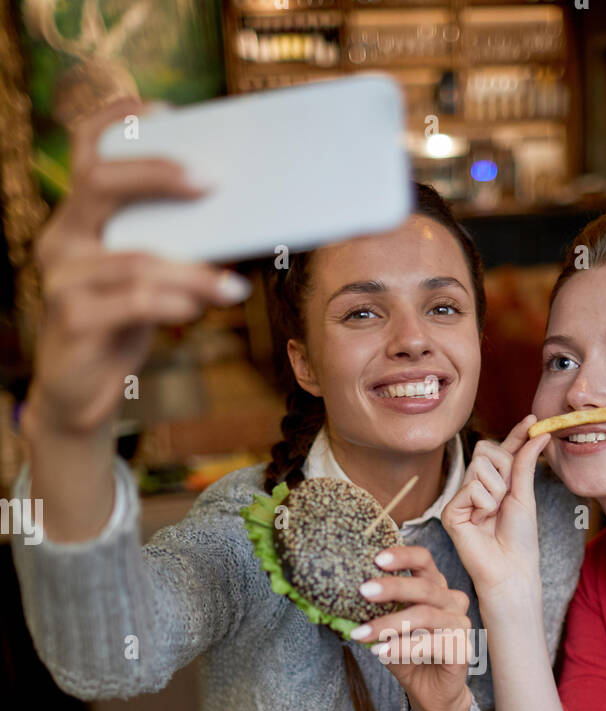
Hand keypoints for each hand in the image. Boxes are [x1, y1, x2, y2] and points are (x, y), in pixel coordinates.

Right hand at [25, 94, 250, 438]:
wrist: (80, 394)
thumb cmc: (119, 327)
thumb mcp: (143, 280)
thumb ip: (169, 248)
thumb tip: (233, 218)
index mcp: (77, 219)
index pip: (86, 151)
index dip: (118, 120)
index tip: (166, 109)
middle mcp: (60, 239)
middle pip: (100, 183)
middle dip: (158, 175)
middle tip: (212, 183)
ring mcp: (60, 279)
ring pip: (134, 258)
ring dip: (192, 271)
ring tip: (233, 286)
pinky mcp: (71, 320)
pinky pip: (133, 302)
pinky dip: (175, 301)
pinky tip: (201, 305)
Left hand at [349, 545, 474, 710]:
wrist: (431, 694)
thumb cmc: (410, 656)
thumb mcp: (388, 630)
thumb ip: (376, 612)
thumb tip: (344, 598)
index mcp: (436, 588)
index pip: (424, 560)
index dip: (403, 555)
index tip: (376, 559)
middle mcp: (452, 601)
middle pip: (425, 586)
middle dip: (392, 587)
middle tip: (363, 591)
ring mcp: (461, 625)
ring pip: (425, 615)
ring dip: (389, 624)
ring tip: (361, 634)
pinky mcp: (462, 649)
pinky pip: (432, 643)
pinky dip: (403, 647)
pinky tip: (380, 652)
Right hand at [441, 414, 549, 601]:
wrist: (511, 569)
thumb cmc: (520, 539)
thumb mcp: (525, 495)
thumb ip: (524, 462)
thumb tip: (538, 433)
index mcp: (495, 483)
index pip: (503, 451)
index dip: (516, 435)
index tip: (533, 419)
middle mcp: (475, 487)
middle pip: (487, 450)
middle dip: (504, 469)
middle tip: (506, 497)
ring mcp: (461, 498)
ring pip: (480, 467)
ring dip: (497, 491)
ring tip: (494, 515)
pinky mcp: (449, 511)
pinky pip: (471, 488)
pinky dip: (484, 504)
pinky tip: (482, 522)